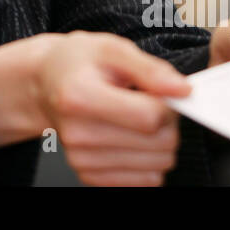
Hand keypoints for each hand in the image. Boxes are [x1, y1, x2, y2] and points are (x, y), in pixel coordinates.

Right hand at [34, 32, 191, 186]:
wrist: (46, 84)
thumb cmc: (78, 63)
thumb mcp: (112, 48)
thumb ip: (150, 69)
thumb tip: (183, 91)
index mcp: (80, 97)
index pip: (149, 117)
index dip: (167, 104)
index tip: (159, 93)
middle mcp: (77, 134)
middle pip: (158, 144)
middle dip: (167, 123)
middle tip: (149, 103)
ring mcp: (82, 159)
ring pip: (157, 166)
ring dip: (158, 143)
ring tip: (136, 119)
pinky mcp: (89, 176)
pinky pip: (145, 181)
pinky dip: (147, 160)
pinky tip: (130, 138)